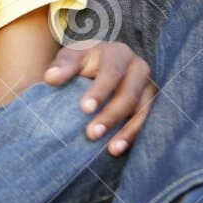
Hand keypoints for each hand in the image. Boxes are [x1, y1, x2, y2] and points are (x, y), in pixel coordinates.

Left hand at [44, 40, 154, 155]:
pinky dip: (134, 137)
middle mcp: (138, 68)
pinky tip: (119, 150)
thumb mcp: (71, 57)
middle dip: (111, 116)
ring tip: (111, 149)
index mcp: (118, 53)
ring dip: (127, 132)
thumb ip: (62, 66)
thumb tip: (50, 78)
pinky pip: (147, 122)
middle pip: (128, 95)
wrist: (100, 65)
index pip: (111, 73)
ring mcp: (148, 87)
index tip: (84, 109)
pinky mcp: (151, 104)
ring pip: (142, 111)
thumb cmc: (83, 62)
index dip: (100, 91)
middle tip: (91, 134)